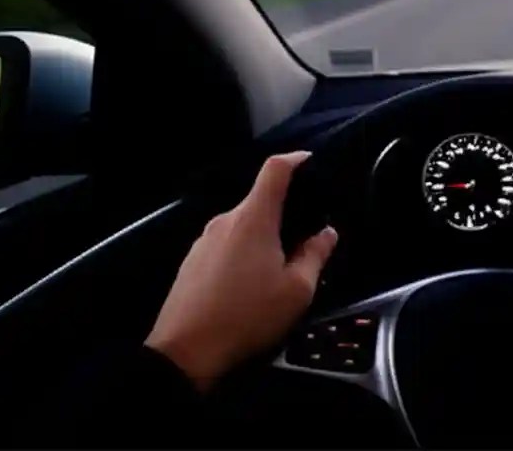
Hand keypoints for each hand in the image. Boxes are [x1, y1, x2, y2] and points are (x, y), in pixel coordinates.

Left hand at [146, 151, 337, 390]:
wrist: (185, 352)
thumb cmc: (248, 316)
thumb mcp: (297, 290)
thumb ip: (315, 255)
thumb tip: (327, 233)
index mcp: (254, 219)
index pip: (275, 170)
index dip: (296, 159)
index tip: (311, 162)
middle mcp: (225, 221)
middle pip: (260, 202)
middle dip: (285, 214)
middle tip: (307, 239)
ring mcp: (203, 241)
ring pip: (243, 227)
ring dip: (263, 239)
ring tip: (279, 269)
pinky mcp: (191, 262)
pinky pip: (226, 245)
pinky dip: (244, 254)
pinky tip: (250, 285)